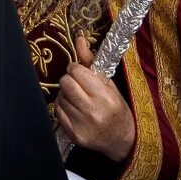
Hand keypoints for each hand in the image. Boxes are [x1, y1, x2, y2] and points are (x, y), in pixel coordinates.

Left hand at [54, 37, 135, 161]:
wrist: (123, 141)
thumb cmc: (116, 109)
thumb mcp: (109, 84)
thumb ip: (91, 61)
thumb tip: (79, 38)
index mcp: (105, 97)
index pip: (77, 71)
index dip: (77, 69)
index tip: (82, 73)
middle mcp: (93, 111)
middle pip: (65, 82)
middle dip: (70, 81)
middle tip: (80, 86)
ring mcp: (82, 125)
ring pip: (60, 96)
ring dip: (66, 95)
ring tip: (80, 100)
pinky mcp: (74, 135)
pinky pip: (57, 110)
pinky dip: (63, 107)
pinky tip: (75, 110)